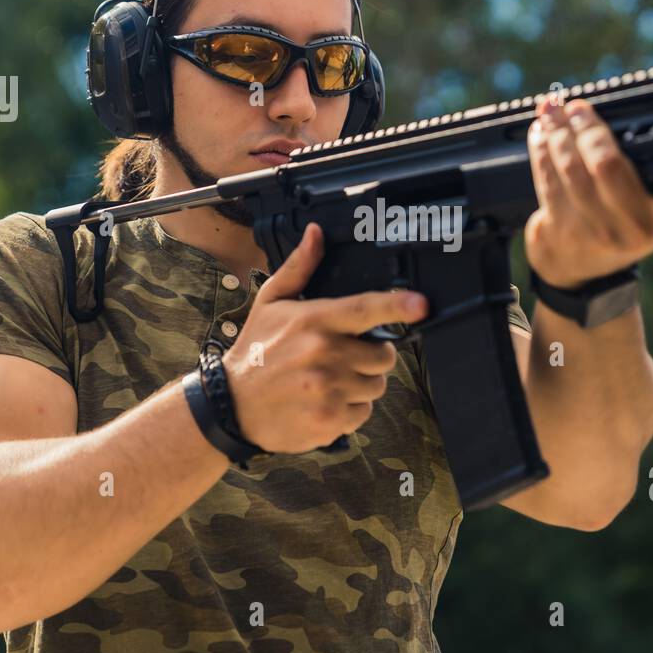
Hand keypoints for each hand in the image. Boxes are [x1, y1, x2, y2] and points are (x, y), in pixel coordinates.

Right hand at [219, 223, 428, 453]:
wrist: (231, 406)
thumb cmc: (254, 350)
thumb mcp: (270, 303)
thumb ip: (300, 268)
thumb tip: (316, 233)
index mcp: (313, 321)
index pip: (365, 309)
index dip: (397, 306)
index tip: (421, 305)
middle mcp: (323, 354)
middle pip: (383, 355)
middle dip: (372, 356)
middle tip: (344, 357)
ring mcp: (328, 389)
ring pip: (376, 385)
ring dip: (361, 384)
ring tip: (329, 380)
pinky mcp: (330, 419)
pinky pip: (363, 412)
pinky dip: (350, 410)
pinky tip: (324, 401)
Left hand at [524, 97, 652, 289]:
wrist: (581, 269)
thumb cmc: (623, 220)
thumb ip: (652, 168)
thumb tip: (620, 117)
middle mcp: (638, 229)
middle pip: (609, 168)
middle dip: (590, 130)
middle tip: (579, 107)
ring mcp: (597, 232)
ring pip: (571, 171)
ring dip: (558, 134)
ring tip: (551, 110)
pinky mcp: (562, 230)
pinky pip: (548, 181)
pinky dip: (542, 151)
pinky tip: (540, 133)